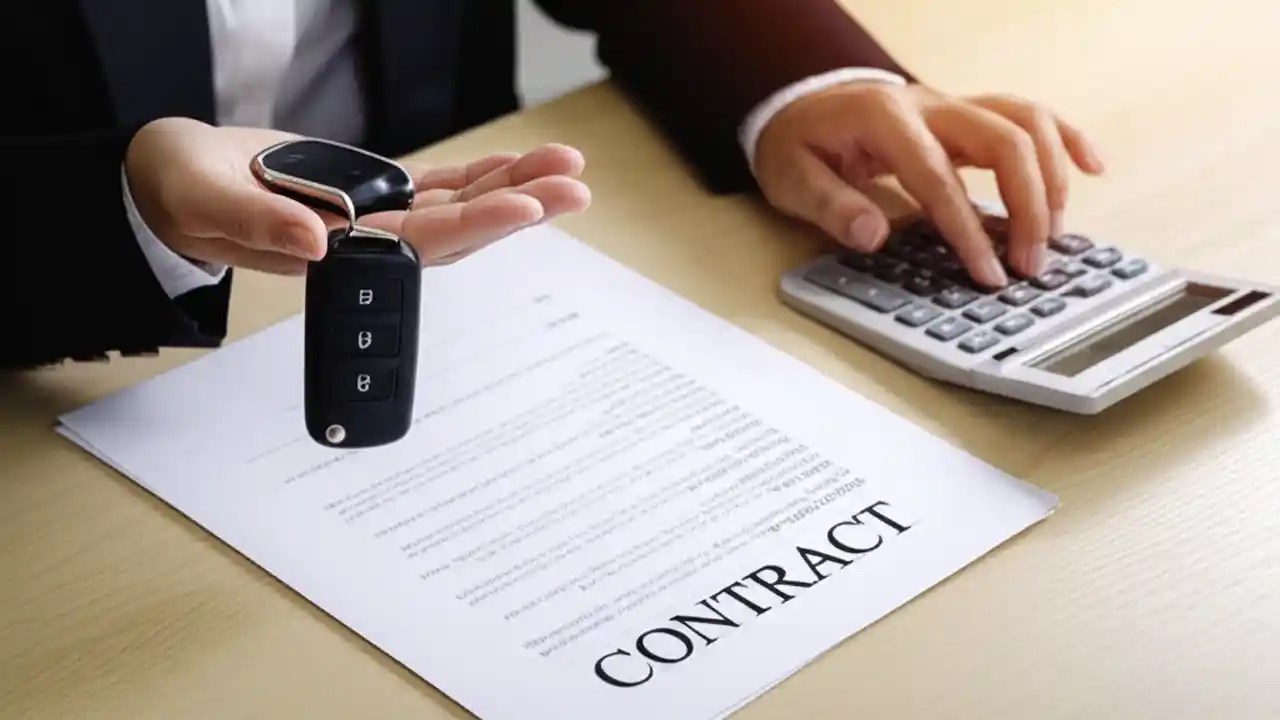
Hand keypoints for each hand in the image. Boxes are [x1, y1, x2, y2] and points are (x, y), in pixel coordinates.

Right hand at [124, 117, 590, 274]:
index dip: (474, 226)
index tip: (524, 207)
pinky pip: (438, 185)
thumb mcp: (204, 202)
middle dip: (518, 207)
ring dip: (511, 187)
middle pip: (458, 229)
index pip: (417, 243)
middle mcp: (365, 241)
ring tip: (564, 167)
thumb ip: (256, 225)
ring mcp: (374, 217)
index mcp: (332, 253)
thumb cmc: (181, 195)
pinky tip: (517, 163)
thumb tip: (317, 241)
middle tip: (574, 187)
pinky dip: (479, 173)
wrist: (175, 182)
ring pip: (458, 206)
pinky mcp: (373, 192)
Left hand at [753, 82, 1104, 286]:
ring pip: (1026, 122)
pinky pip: (1029, 114)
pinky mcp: (967, 115)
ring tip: (1055, 235)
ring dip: (1051, 177)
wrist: (799, 105)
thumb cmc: (797, 145)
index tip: (987, 273)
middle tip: (1030, 264)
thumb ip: (829, 206)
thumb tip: (873, 236)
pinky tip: (1094, 168)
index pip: (939, 177)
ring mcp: (953, 106)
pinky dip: (1065, 139)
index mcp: (884, 120)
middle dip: (1028, 205)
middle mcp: (928, 105)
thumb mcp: (791, 178)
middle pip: (1003, 140)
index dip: (966, 229)